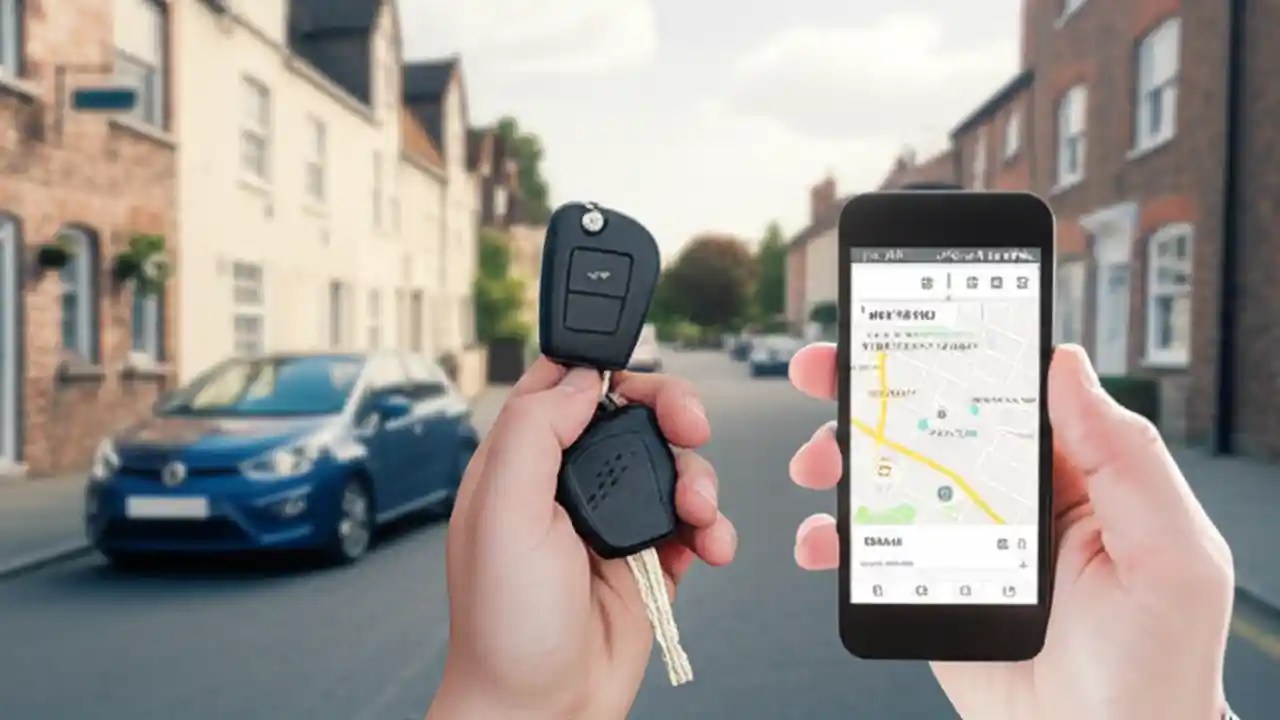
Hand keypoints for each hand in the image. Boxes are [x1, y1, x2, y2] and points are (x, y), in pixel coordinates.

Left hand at [428, 359, 736, 719]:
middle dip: (672, 412)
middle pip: (632, 414)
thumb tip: (580, 377)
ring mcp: (610, 520)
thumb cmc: (505, 626)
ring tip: (699, 513)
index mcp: (520, 462)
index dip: (604, 365)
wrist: (544, 712)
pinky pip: (694, 521)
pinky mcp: (649, 558)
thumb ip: (534, 431)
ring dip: (699, 478)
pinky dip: (712, 527)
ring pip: (671, 464)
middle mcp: (566, 483)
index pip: (562, 383)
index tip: (640, 373)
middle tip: (692, 426)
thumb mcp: (501, 513)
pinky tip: (709, 547)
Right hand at [788, 344, 1234, 719]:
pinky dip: (831, 538)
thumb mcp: (1171, 554)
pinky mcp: (923, 583)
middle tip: (822, 372)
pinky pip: (867, 548)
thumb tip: (1069, 365)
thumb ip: (1128, 457)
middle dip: (867, 391)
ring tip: (815, 466)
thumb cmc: (1157, 664)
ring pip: (887, 476)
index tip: (898, 320)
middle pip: (928, 421)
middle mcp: (1008, 495)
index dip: (948, 347)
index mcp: (1070, 471)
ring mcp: (960, 538)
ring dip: (837, 458)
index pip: (1003, 388)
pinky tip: (822, 542)